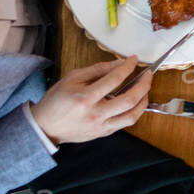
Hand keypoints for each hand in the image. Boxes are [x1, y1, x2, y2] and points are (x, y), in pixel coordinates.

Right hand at [29, 55, 152, 144]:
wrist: (45, 127)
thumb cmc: (57, 100)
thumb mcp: (73, 78)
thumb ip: (98, 70)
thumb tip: (120, 63)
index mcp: (85, 98)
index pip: (114, 80)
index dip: (128, 67)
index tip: (134, 59)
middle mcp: (95, 114)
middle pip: (129, 100)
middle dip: (144, 85)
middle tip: (148, 75)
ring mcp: (100, 126)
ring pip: (132, 116)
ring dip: (144, 101)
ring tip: (145, 89)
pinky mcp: (103, 133)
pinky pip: (124, 123)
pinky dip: (134, 111)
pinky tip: (134, 102)